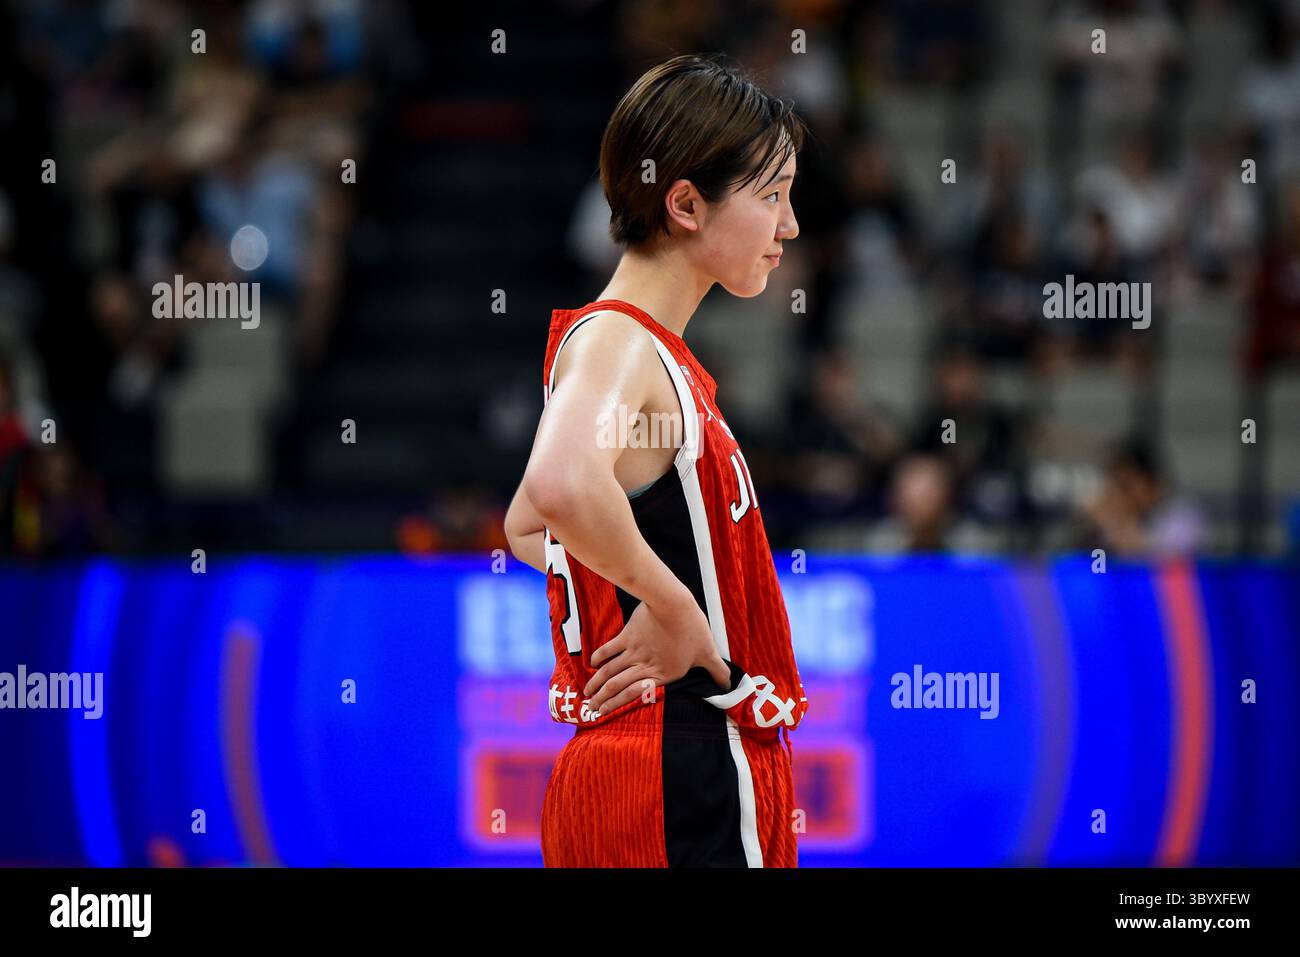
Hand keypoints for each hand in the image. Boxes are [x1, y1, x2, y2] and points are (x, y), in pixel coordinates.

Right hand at [583, 589, 723, 715]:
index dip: (616, 706)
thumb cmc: (692, 629)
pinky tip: (592, 664)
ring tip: (587, 693)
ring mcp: (633, 651)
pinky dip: (600, 657)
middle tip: (589, 709)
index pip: (634, 696)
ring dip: (597, 683)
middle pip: (616, 686)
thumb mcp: (707, 652)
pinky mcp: (628, 635)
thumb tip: (730, 685)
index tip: (602, 714)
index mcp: (661, 675)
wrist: (673, 604)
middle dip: (601, 699)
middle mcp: (643, 666)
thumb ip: (716, 671)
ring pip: (610, 671)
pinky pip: (610, 648)